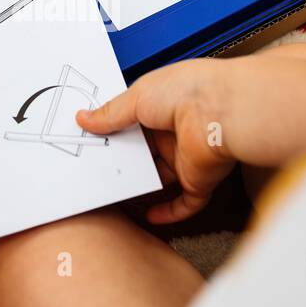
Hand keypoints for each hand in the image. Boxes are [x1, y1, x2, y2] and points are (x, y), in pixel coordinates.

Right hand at [77, 57, 239, 224]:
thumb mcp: (137, 96)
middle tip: (97, 169)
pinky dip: (169, 212)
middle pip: (146, 153)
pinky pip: (185, 203)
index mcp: (164, 107)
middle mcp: (176, 132)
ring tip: (112, 192)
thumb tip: (85, 118)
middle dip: (124, 161)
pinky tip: (151, 215)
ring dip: (141, 186)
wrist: (220, 112)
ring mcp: (188, 157)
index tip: (94, 142)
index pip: (134, 124)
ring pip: (161, 178)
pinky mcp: (199, 180)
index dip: (115, 133)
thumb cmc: (189, 91)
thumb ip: (110, 113)